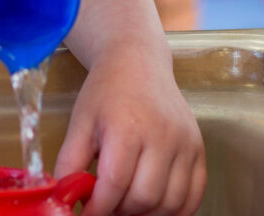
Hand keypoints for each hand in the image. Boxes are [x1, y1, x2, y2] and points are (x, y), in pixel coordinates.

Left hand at [54, 39, 204, 215]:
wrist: (138, 62)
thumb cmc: (106, 91)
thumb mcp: (79, 122)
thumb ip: (70, 163)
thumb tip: (64, 198)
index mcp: (127, 126)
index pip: (114, 184)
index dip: (98, 207)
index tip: (86, 213)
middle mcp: (163, 136)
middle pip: (144, 198)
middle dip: (120, 211)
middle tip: (106, 205)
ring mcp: (186, 144)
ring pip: (170, 203)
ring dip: (146, 213)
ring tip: (126, 202)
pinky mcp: (199, 150)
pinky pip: (193, 196)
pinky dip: (174, 210)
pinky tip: (152, 203)